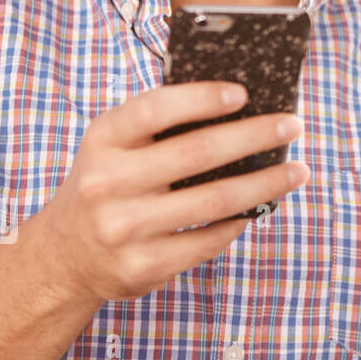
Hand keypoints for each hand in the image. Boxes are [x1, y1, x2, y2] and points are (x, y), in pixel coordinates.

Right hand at [35, 81, 308, 303]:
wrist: (63, 255)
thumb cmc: (109, 183)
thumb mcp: (115, 145)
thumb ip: (160, 124)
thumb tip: (242, 104)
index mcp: (103, 140)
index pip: (155, 109)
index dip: (202, 98)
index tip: (245, 93)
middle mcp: (107, 183)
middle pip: (197, 153)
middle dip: (255, 136)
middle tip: (293, 125)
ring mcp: (123, 229)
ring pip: (213, 201)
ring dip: (265, 184)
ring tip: (297, 170)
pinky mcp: (142, 266)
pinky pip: (207, 241)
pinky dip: (239, 222)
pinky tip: (260, 209)